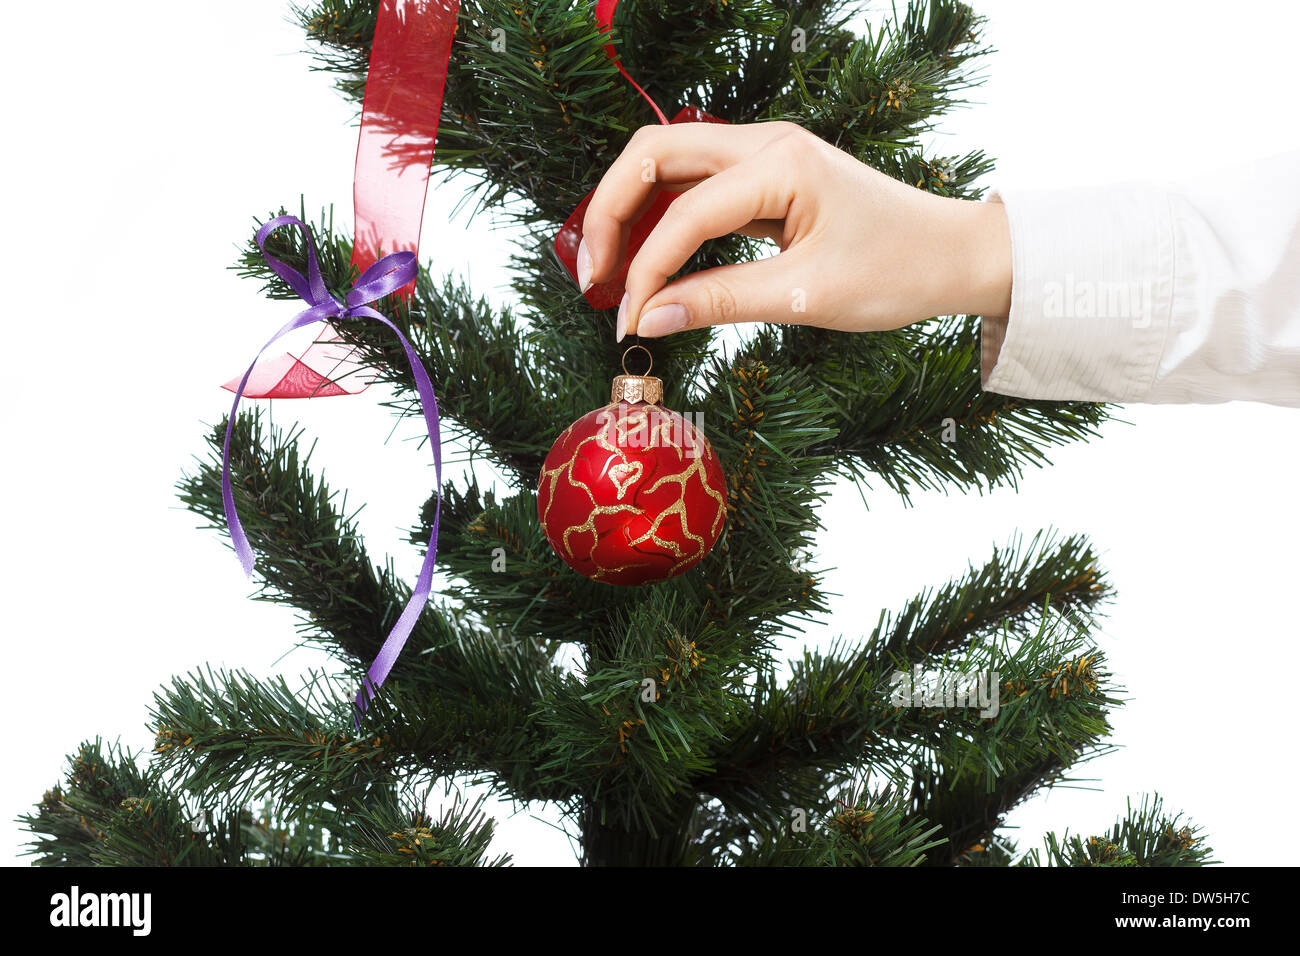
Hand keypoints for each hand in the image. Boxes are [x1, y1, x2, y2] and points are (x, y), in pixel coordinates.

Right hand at [577, 120, 1011, 339]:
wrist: (953, 253)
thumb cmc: (898, 270)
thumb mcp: (807, 295)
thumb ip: (721, 301)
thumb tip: (650, 320)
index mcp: (781, 163)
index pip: (684, 214)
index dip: (647, 272)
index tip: (628, 324)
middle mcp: (765, 142)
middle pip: (652, 155)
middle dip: (611, 213)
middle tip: (593, 278)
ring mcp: (764, 153)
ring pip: (666, 162)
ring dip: (630, 209)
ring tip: (610, 271)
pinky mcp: (765, 175)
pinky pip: (694, 184)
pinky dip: (661, 216)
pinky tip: (649, 258)